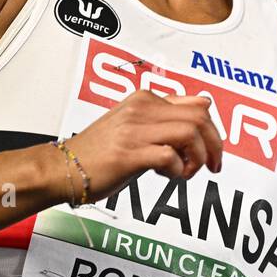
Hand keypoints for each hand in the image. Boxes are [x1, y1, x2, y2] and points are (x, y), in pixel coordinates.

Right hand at [56, 91, 223, 203]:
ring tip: (185, 172)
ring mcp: (134, 131)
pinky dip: (178, 170)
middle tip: (213, 166)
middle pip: (199, 119)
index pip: (197, 106)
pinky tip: (168, 176)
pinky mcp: (128, 154)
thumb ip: (167, 115)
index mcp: (145, 100)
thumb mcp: (136, 124)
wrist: (61, 168)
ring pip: (189, 134)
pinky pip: (169, 157)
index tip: (214, 150)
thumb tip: (205, 105)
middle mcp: (140, 110)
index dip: (214, 130)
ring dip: (198, 158)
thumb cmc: (99, 151)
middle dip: (215, 146)